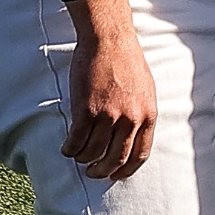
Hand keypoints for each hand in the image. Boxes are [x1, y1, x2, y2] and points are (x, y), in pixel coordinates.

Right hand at [63, 0, 157, 180]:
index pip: (139, 156)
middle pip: (116, 160)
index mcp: (147, 115)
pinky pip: (76, 142)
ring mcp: (108, 116)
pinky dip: (69, 149)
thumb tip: (133, 137)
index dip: (126, 170)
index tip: (116, 175)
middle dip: (102, 171)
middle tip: (93, 171)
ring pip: (92, 153)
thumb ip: (140, 114)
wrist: (109, 39)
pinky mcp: (86, 110)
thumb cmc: (126, 61)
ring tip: (79, 155)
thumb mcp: (145, 90)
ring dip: (83, 159)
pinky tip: (67, 147)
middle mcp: (130, 119)